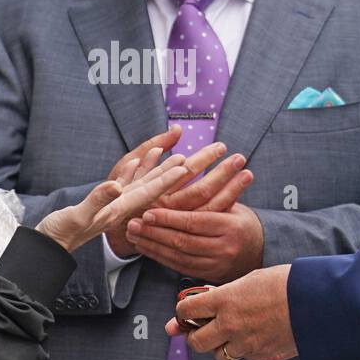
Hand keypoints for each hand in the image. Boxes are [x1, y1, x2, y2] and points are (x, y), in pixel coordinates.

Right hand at [35, 150, 189, 253]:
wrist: (50, 246)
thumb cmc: (62, 233)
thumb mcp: (79, 216)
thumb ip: (98, 200)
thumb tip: (116, 185)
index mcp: (118, 210)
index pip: (148, 193)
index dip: (166, 180)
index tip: (183, 167)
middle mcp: (119, 208)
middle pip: (149, 188)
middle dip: (167, 173)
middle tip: (186, 158)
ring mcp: (111, 206)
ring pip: (137, 183)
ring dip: (152, 170)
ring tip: (165, 153)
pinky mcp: (101, 203)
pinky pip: (121, 184)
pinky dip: (129, 172)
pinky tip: (134, 162)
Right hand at [102, 131, 250, 257]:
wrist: (114, 229)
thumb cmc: (120, 191)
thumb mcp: (129, 164)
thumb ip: (153, 146)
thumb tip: (178, 129)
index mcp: (153, 192)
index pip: (184, 175)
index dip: (204, 161)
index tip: (221, 147)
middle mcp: (166, 209)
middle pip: (201, 192)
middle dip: (222, 173)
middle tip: (239, 157)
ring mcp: (176, 222)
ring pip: (208, 207)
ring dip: (229, 189)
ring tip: (245, 172)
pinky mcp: (183, 229)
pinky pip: (208, 217)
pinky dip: (224, 203)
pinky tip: (237, 190)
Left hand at [125, 202, 263, 283]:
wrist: (260, 250)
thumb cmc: (241, 220)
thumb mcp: (232, 204)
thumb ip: (209, 195)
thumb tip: (182, 170)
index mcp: (231, 226)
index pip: (194, 221)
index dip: (169, 218)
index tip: (148, 211)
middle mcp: (224, 248)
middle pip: (183, 240)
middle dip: (154, 232)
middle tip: (131, 223)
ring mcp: (216, 265)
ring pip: (178, 256)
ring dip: (152, 246)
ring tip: (133, 235)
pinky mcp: (208, 276)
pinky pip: (179, 267)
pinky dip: (160, 257)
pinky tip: (145, 248)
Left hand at [164, 264, 296, 359]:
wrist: (317, 302)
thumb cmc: (284, 284)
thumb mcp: (248, 280)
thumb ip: (220, 294)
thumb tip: (198, 306)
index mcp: (223, 300)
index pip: (185, 312)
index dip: (183, 312)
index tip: (187, 312)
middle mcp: (229, 325)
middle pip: (195, 342)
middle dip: (195, 335)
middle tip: (201, 328)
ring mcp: (245, 344)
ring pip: (218, 355)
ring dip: (219, 346)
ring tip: (231, 332)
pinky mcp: (261, 356)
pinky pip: (243, 357)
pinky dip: (243, 350)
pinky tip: (255, 336)